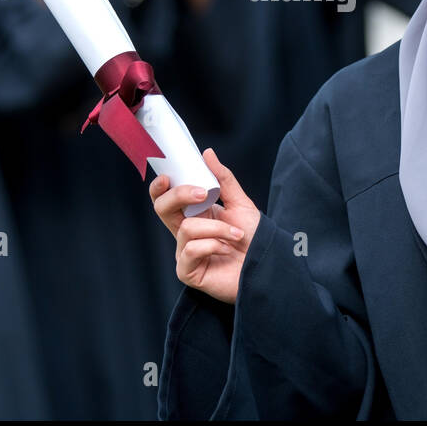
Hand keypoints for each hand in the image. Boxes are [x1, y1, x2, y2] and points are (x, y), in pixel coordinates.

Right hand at [149, 148, 261, 303]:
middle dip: (179, 196)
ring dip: (216, 228)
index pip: (165, 198)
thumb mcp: (240, 203)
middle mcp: (185, 232)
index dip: (159, 187)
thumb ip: (223, 179)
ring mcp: (184, 252)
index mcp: (193, 214)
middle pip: (162, 208)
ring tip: (236, 235)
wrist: (267, 267)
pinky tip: (227, 250)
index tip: (167, 176)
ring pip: (186, 228)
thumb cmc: (254, 239)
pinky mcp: (187, 272)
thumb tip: (207, 153)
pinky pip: (191, 250)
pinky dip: (213, 245)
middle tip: (202, 193)